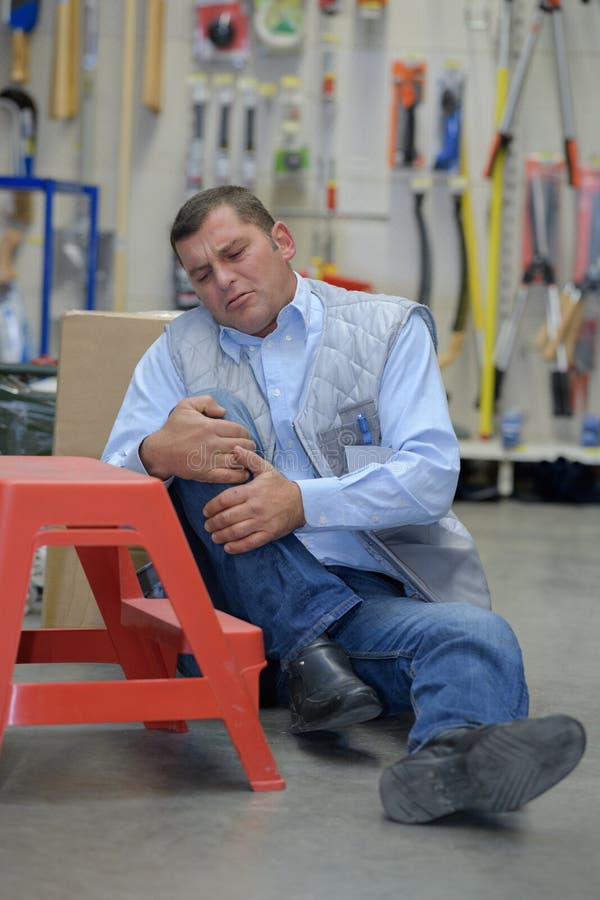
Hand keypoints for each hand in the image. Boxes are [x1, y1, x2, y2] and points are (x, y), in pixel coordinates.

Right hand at [140, 394, 255, 482]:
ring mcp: (209, 460)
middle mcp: (212, 443)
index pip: (240, 430)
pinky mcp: (206, 474)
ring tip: (244, 459)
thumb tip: (224, 411)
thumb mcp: (186, 405)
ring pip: (238, 460)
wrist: (159, 451)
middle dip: (248, 446)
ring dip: (245, 460)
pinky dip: (240, 475)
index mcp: (209, 426)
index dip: (245, 433)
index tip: (242, 436)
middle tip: (246, 447)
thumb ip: (206, 402)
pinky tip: (242, 472)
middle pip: (243, 445)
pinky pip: (229, 476)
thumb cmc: (173, 428)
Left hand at [203, 445, 305, 552]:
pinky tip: (227, 547)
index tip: (206, 511)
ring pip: (236, 532)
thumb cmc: (280, 485)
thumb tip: (235, 449)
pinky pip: (250, 543)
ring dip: (221, 536)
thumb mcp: (265, 469)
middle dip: (213, 523)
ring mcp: (262, 522)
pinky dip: (237, 547)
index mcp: (252, 491)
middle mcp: (255, 507)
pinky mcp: (269, 534)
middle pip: (227, 517)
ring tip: (214, 536)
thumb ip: (249, 459)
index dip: (212, 507)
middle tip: (207, 525)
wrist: (302, 502)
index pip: (225, 499)